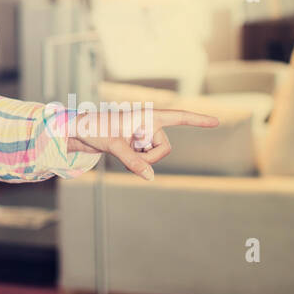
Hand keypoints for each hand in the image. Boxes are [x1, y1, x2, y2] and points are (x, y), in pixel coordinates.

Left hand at [66, 105, 218, 180]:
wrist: (77, 131)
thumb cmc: (93, 128)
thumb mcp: (112, 144)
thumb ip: (132, 160)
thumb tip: (149, 177)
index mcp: (147, 115)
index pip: (178, 117)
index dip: (198, 120)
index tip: (216, 121)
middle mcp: (148, 124)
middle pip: (165, 148)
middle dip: (150, 157)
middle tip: (128, 153)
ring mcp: (142, 136)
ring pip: (154, 157)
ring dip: (140, 160)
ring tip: (119, 150)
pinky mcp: (136, 145)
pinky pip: (145, 161)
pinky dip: (136, 163)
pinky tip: (120, 154)